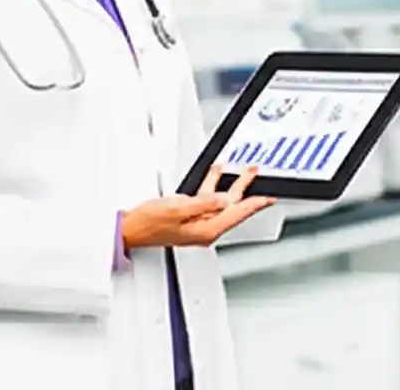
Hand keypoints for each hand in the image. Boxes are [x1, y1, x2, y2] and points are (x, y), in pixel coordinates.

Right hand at [122, 165, 275, 248]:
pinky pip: (207, 199)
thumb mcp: (177, 209)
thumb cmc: (148, 224)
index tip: (269, 197)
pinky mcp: (189, 217)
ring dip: (229, 184)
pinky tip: (215, 174)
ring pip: (221, 201)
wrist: (130, 229)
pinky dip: (212, 185)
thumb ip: (203, 203)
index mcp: (206, 230)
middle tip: (255, 173)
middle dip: (245, 188)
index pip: (237, 214)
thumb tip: (223, 199)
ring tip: (240, 170)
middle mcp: (205, 228)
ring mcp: (197, 223)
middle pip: (232, 206)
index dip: (255, 204)